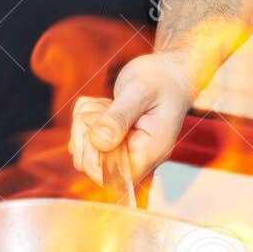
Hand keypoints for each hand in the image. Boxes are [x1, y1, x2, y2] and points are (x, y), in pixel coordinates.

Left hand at [69, 51, 192, 187]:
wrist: (170, 73)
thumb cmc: (161, 79)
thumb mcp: (140, 91)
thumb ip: (120, 116)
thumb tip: (98, 142)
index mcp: (150, 152)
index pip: (114, 177)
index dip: (95, 155)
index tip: (99, 124)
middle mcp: (137, 157)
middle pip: (91, 167)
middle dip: (84, 134)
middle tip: (100, 109)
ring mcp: (123, 150)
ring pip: (83, 152)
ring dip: (83, 124)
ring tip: (103, 105)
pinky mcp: (112, 141)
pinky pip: (82, 139)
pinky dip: (83, 119)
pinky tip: (101, 105)